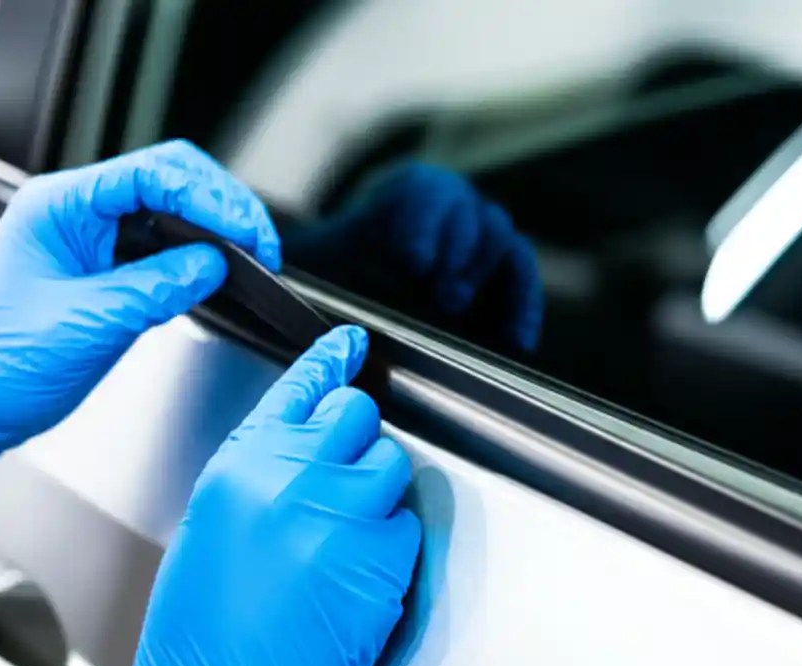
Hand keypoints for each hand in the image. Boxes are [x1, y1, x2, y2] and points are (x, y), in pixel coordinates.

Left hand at [0, 140, 280, 522]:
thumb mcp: (89, 324)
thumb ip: (157, 287)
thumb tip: (212, 263)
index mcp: (58, 206)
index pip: (153, 175)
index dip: (211, 201)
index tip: (247, 234)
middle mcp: (72, 213)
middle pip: (166, 181)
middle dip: (220, 207)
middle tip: (260, 244)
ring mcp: (86, 242)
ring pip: (166, 214)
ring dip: (210, 232)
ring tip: (248, 259)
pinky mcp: (98, 273)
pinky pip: (156, 251)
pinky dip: (192, 260)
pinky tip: (215, 276)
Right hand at [120, 326, 420, 665]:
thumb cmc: (201, 633)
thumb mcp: (210, 528)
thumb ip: (258, 474)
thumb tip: (298, 451)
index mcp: (240, 466)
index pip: (299, 386)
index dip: (331, 360)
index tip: (351, 342)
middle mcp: (292, 478)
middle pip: (357, 413)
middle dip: (354, 436)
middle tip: (340, 474)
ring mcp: (340, 514)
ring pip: (390, 465)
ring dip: (375, 490)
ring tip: (340, 537)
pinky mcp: (380, 558)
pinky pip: (405, 526)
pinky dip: (389, 545)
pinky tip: (351, 576)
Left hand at [301, 162, 542, 351]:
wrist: (356, 280)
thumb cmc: (334, 268)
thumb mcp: (316, 258)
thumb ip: (306, 260)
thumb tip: (279, 266)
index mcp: (404, 190)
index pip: (425, 193)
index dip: (423, 225)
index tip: (414, 262)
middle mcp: (447, 200)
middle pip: (468, 212)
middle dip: (456, 253)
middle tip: (441, 293)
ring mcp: (477, 229)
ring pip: (499, 235)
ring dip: (481, 273)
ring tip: (452, 304)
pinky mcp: (498, 264)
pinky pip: (521, 271)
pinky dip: (523, 303)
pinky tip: (517, 340)